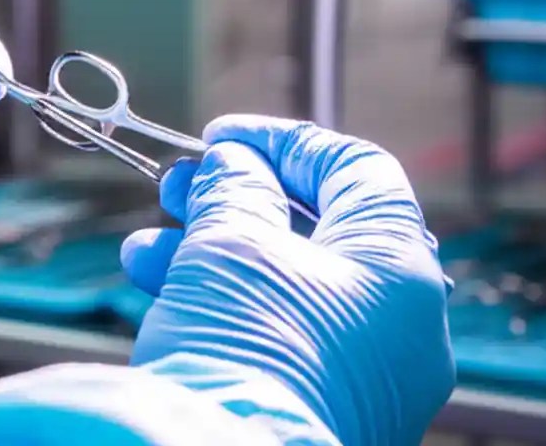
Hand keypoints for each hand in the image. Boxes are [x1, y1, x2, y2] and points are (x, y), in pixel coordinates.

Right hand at [120, 115, 454, 445]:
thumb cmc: (245, 349)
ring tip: (144, 248)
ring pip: (283, 286)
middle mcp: (397, 324)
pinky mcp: (320, 406)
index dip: (283, 142)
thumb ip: (236, 187)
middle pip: (314, 230)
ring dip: (210, 252)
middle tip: (174, 186)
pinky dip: (221, 305)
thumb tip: (235, 164)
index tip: (220, 137)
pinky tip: (157, 290)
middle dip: (232, 200)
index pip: (356, 170)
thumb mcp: (232, 244)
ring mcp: (363, 374)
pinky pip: (273, 335)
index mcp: (400, 268)